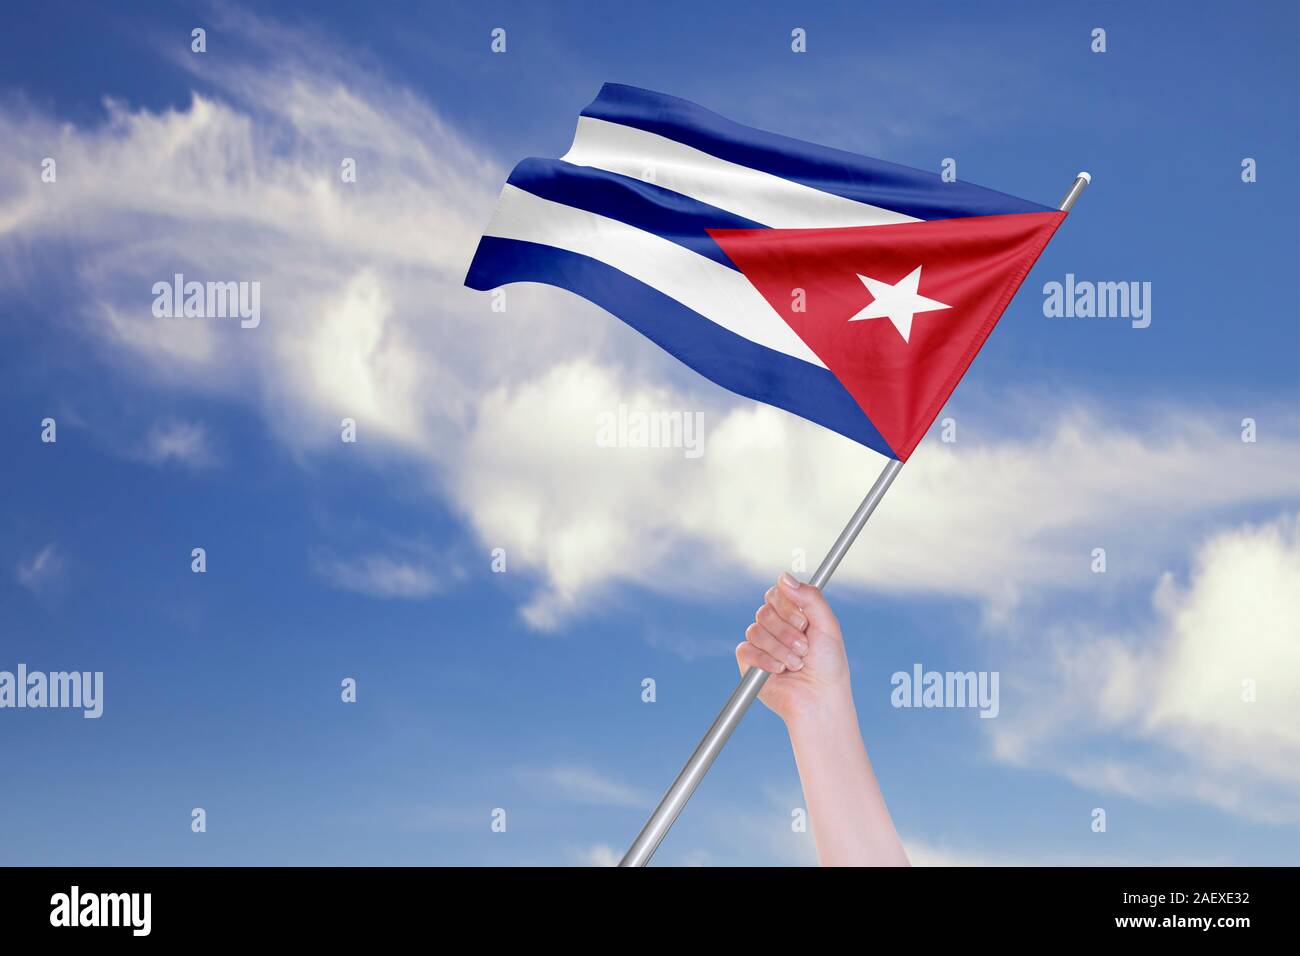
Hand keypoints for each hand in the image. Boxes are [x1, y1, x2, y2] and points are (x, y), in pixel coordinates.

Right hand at [736, 572, 850, 723]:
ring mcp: (761, 643)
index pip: (776, 593)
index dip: (788, 606)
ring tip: (796, 664)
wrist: (820, 698)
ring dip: (780, 649)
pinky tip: (780, 671)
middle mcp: (775, 625)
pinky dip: (766, 660)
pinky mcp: (748, 662)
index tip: (804, 622)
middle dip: (788, 632)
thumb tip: (784, 576)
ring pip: (755, 630)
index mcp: (792, 613)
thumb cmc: (829, 665)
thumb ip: (811, 597)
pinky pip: (746, 649)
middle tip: (804, 648)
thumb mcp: (827, 626)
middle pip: (764, 611)